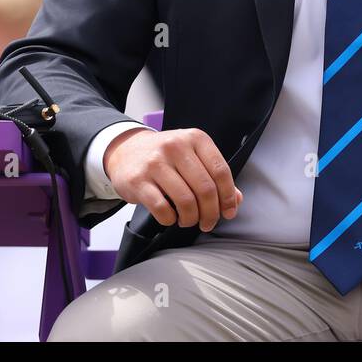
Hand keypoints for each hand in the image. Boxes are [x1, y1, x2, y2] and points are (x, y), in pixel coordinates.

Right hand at [104, 127, 242, 231]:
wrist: (125, 151)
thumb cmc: (166, 157)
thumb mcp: (192, 157)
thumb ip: (214, 176)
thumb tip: (236, 200)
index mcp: (195, 138)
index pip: (221, 171)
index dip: (228, 197)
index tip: (228, 212)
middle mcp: (176, 146)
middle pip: (205, 189)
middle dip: (211, 213)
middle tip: (208, 223)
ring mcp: (155, 162)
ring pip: (185, 201)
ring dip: (191, 218)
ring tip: (189, 220)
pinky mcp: (138, 180)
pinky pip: (162, 208)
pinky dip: (170, 219)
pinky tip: (171, 217)